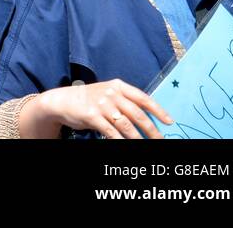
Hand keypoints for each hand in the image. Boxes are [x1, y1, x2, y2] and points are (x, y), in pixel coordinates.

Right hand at [39, 79, 171, 138]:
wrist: (63, 100)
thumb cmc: (90, 99)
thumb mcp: (107, 94)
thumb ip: (124, 101)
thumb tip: (148, 117)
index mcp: (118, 86)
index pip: (143, 98)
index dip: (158, 110)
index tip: (169, 122)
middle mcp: (111, 93)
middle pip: (137, 114)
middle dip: (152, 130)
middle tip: (160, 140)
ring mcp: (101, 104)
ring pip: (126, 125)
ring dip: (138, 138)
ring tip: (145, 146)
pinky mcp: (92, 115)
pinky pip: (111, 132)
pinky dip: (120, 140)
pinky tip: (126, 145)